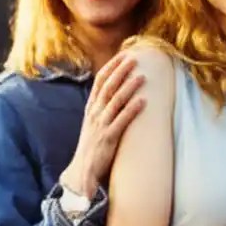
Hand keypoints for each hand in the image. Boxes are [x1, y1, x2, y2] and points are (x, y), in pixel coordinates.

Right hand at [60, 52, 145, 197]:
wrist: (83, 170)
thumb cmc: (91, 146)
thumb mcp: (93, 123)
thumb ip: (102, 109)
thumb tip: (116, 95)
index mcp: (90, 108)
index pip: (99, 82)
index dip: (111, 67)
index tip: (121, 56)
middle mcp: (94, 113)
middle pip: (108, 87)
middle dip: (121, 71)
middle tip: (134, 59)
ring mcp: (101, 125)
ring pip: (115, 101)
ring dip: (129, 87)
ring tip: (142, 76)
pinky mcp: (108, 138)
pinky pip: (122, 120)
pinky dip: (132, 109)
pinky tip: (143, 101)